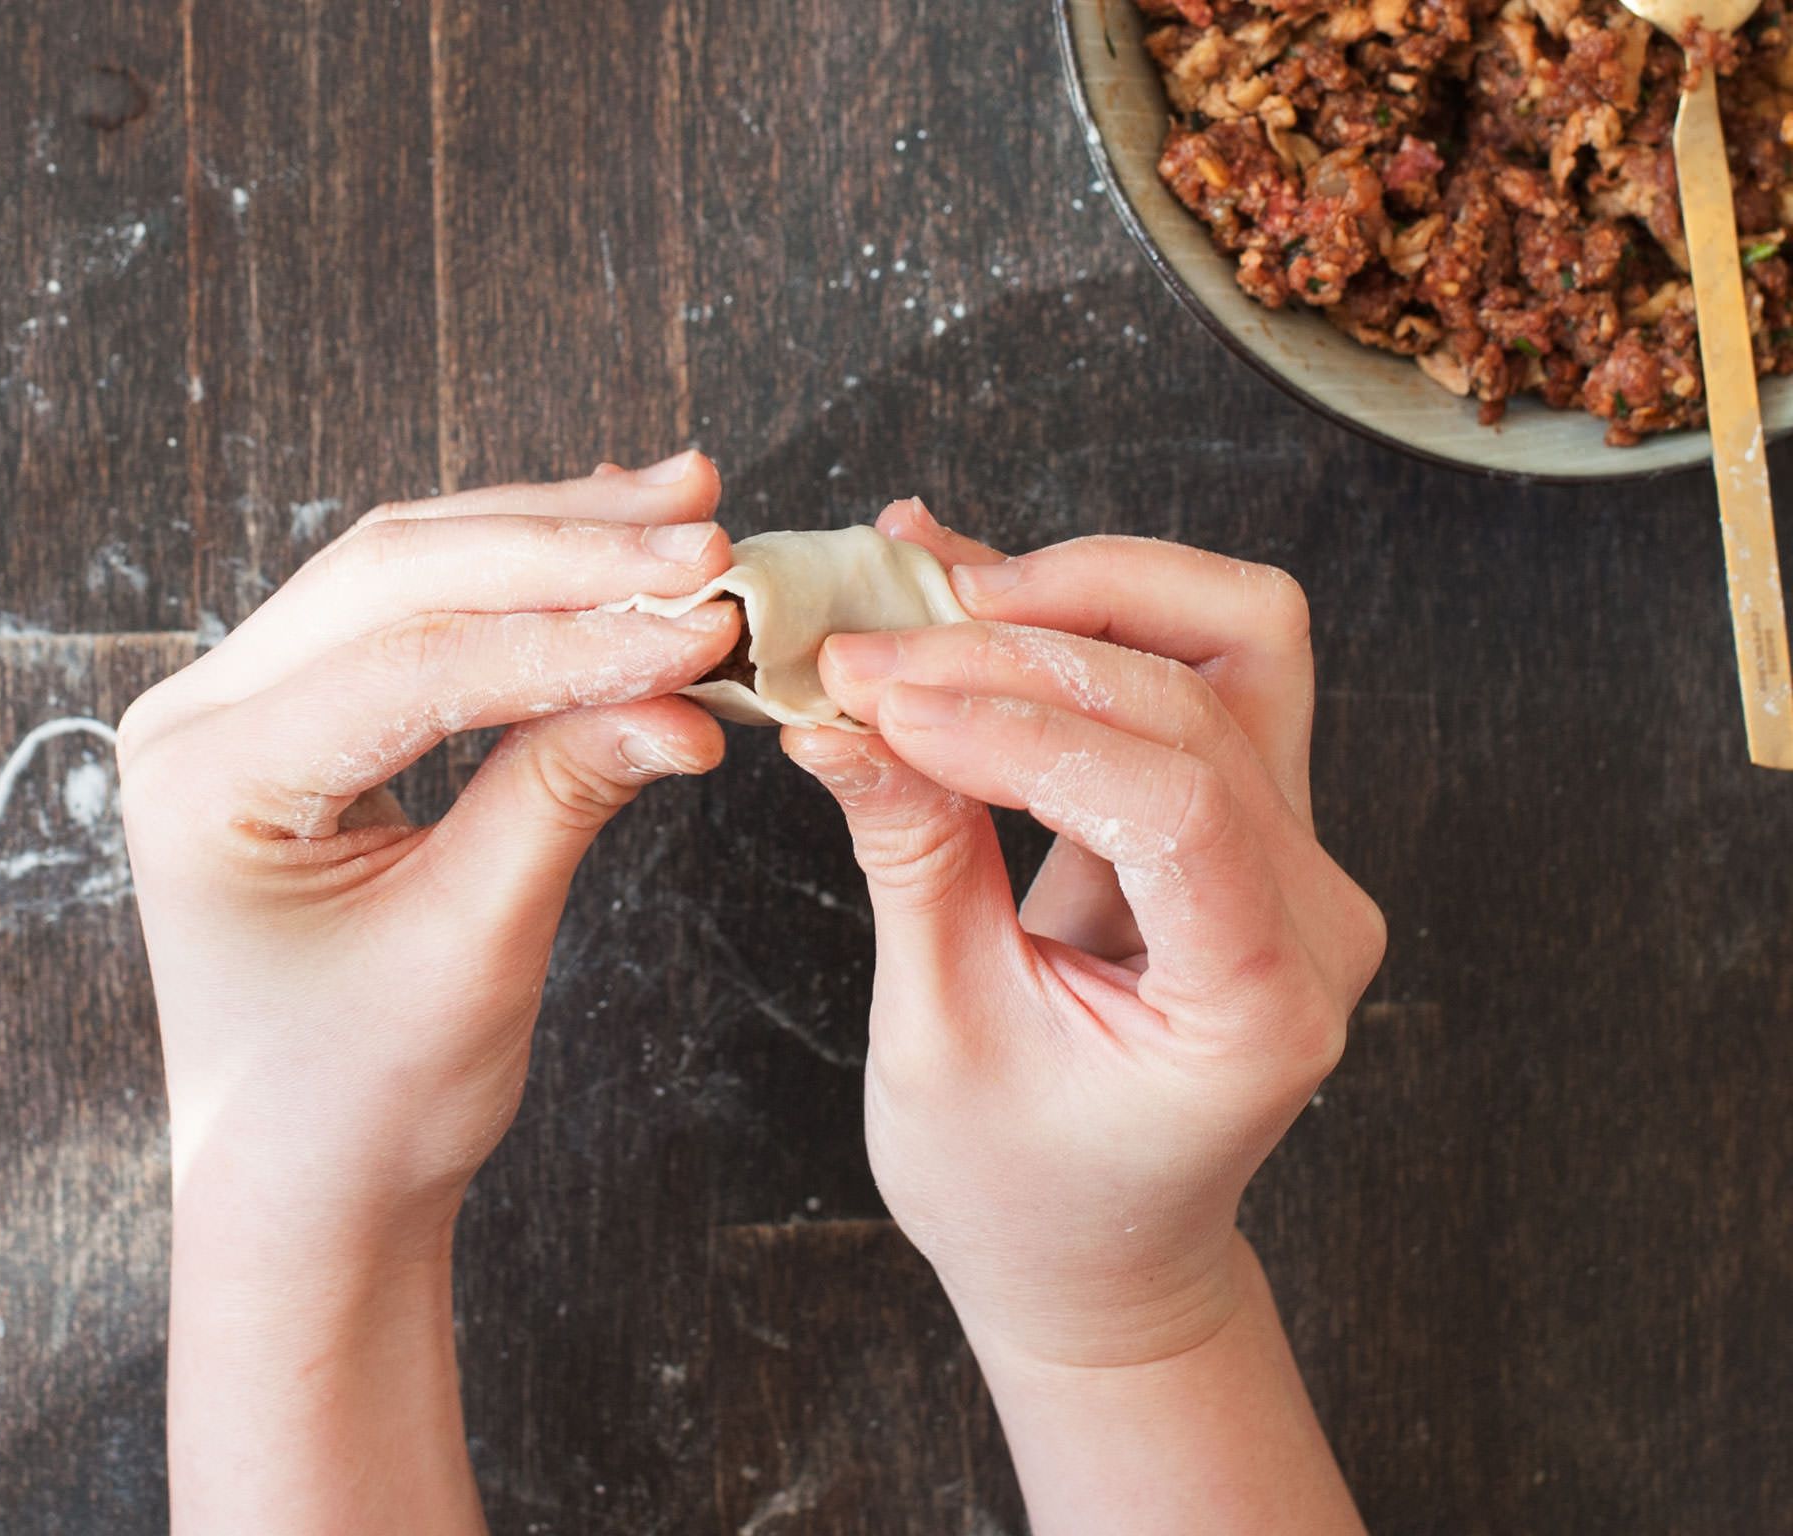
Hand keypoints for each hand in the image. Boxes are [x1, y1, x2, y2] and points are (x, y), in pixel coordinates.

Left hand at [117, 452, 739, 1532]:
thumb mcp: (470, 951)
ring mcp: (242, 701)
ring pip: (410, 568)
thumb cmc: (362, 1102)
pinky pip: (417, 614)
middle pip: (397, 574)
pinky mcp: (301, 712)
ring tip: (685, 506)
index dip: (570, 641)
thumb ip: (562, 799)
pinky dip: (523, 581)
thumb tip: (687, 697)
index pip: (411, 663)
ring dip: (553, 540)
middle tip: (706, 535)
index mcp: (208, 777)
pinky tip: (608, 538)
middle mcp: (204, 711)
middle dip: (564, 552)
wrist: (308, 1184)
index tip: (703, 626)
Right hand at [784, 501, 1384, 1371]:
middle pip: (1200, 692)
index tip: (878, 699)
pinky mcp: (1248, 818)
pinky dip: (1082, 619)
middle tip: (866, 647)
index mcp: (1261, 1002)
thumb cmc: (1021, 1192)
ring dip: (1084, 593)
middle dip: (1016, 649)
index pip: (1170, 802)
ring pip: (1231, 640)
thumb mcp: (944, 1039)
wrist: (1096, 1251)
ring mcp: (1296, 855)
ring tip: (936, 586)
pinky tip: (971, 593)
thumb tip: (838, 715)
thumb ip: (913, 861)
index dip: (1017, 729)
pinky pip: (1189, 672)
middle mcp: (1313, 910)